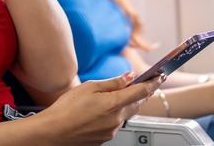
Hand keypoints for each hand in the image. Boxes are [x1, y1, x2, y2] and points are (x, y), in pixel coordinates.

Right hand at [37, 71, 162, 144]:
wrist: (53, 132)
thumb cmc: (67, 108)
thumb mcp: (90, 87)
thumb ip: (112, 82)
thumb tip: (129, 77)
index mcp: (114, 104)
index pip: (142, 91)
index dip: (153, 82)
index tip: (160, 76)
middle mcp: (116, 119)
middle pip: (137, 103)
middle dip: (143, 93)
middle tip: (145, 82)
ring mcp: (111, 131)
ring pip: (127, 114)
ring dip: (129, 103)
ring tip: (121, 94)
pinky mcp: (105, 138)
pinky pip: (116, 123)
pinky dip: (117, 114)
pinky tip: (105, 109)